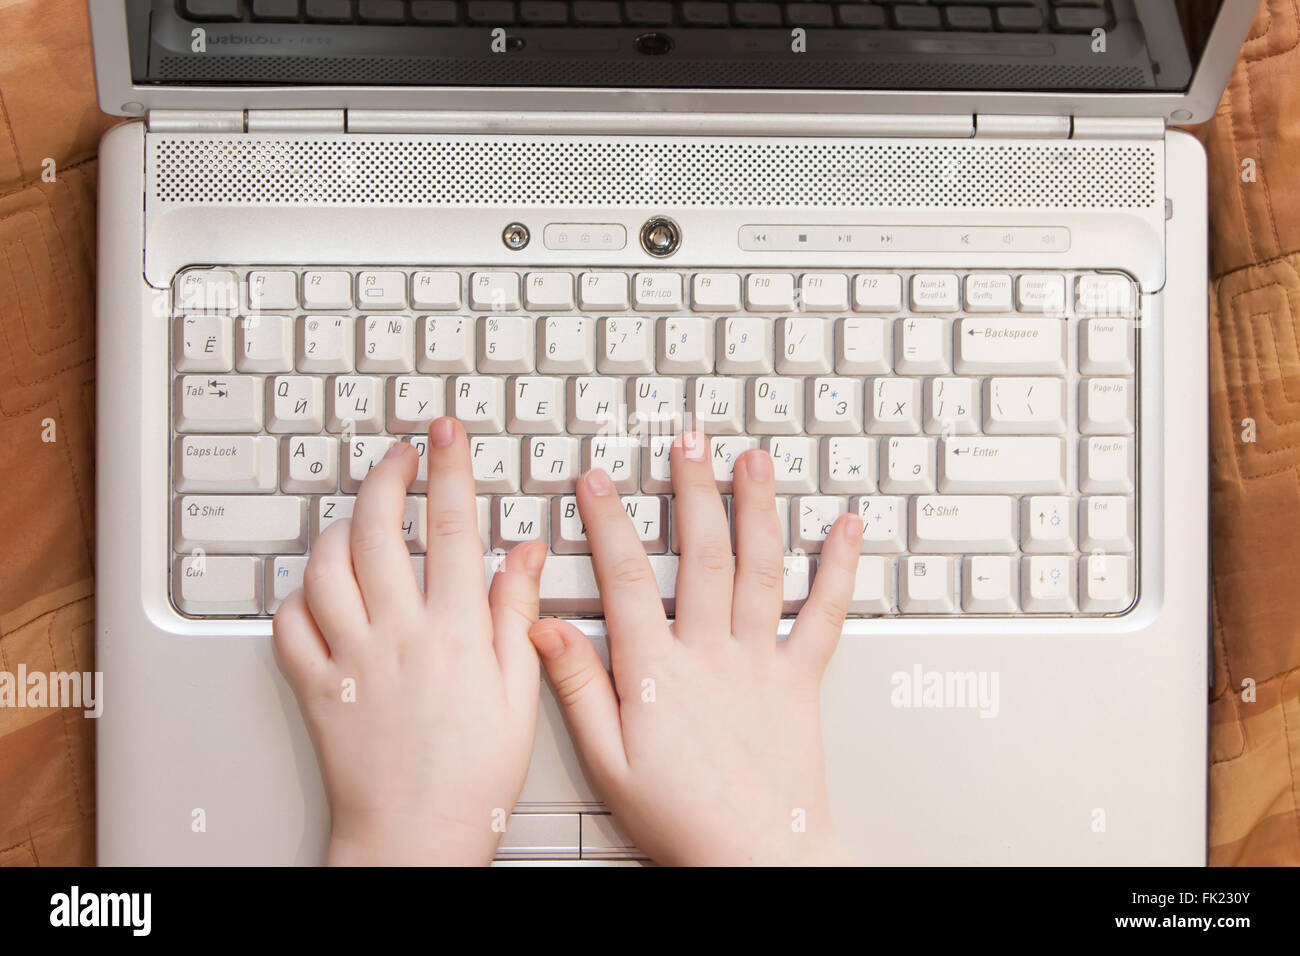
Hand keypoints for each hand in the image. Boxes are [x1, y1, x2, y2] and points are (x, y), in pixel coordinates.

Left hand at [272, 417, 545, 865]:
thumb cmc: (475, 775)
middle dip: (387, 476)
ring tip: (358, 514)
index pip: (452, 527)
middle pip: (378, 529)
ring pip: (327, 567)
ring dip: (339, 527)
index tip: (446, 434)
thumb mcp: (518, 691)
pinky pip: (289, 625)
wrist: (416, 837)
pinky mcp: (315, 687)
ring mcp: (349, 657)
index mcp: (455, 631)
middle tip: (399, 455)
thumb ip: (517, 614)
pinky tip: (318, 588)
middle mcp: (397, 633)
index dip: (449, 468)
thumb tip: (524, 553)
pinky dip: (298, 595)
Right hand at [528, 432, 860, 865]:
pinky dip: (839, 569)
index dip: (609, 523)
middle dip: (693, 490)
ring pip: (761, 569)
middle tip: (687, 440)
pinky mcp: (802, 680)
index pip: (628, 579)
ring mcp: (763, 662)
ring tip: (754, 460)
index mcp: (658, 673)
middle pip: (703, 555)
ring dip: (758, 508)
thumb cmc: (682, 818)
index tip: (598, 481)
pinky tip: (847, 530)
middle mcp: (713, 655)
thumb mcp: (608, 763)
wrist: (757, 857)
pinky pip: (825, 615)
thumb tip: (543, 629)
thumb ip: (576, 689)